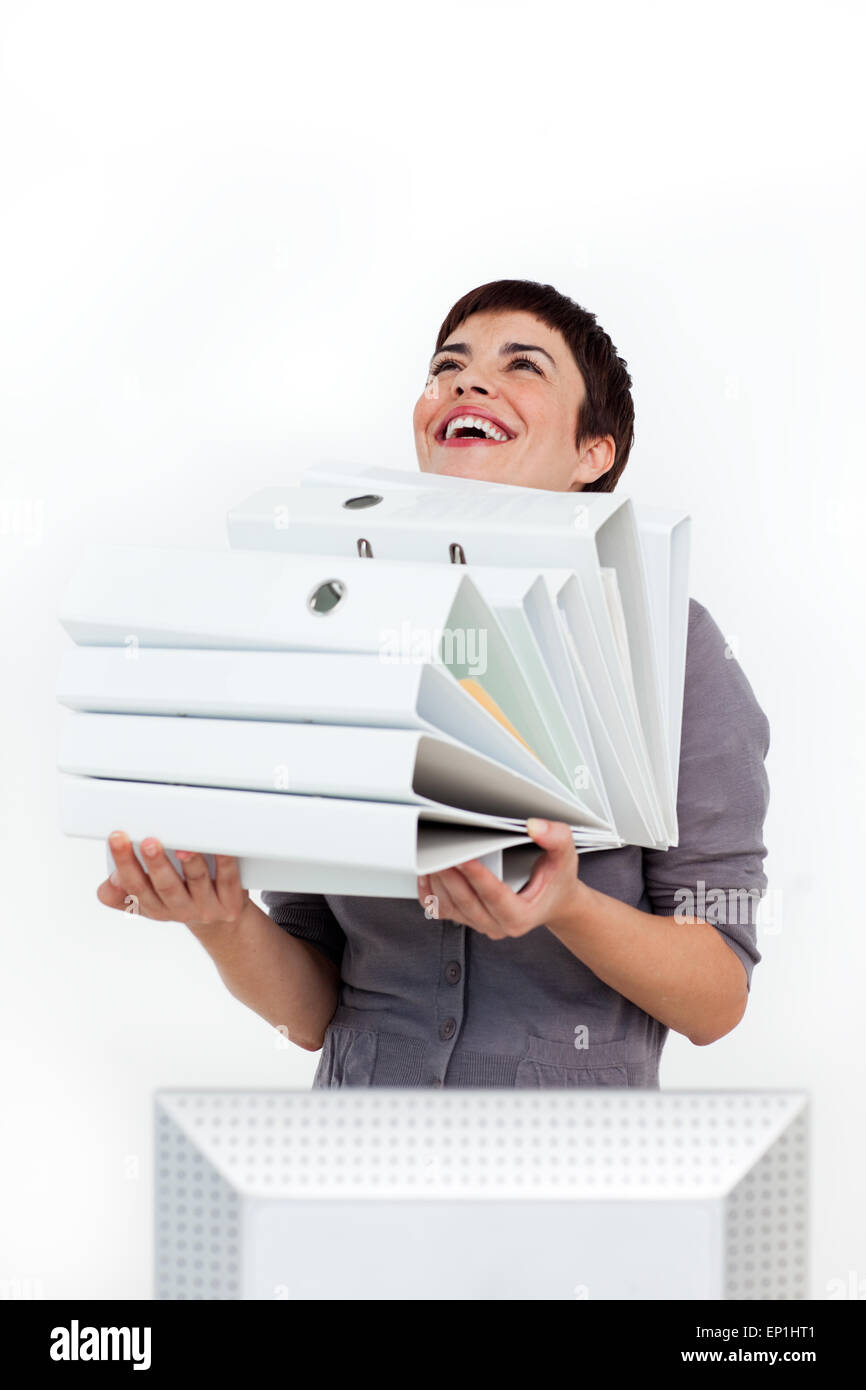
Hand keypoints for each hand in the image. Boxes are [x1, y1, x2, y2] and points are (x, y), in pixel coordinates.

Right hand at [96, 831, 248, 930]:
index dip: (125, 864)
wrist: (222, 926)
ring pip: (197, 882)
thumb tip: (109, 881)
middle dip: (155, 864)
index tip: (118, 838)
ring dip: (190, 865)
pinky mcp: (231, 902)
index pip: (135, 887)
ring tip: (184, 849)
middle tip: (148, 843)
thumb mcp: (147, 901)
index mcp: (155, 907)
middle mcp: (179, 909)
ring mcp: (206, 906)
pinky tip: (221, 848)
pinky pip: (228, 879)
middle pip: (165, 887)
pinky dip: (225, 863)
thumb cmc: (179, 900)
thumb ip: (121, 893)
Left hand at [417, 818, 583, 939]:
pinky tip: (426, 874)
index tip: (463, 857)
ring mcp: (481, 924)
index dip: (478, 877)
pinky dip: (430, 893)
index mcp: (522, 916)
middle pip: (467, 902)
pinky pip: (441, 911)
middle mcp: (498, 925)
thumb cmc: (556, 880)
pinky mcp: (468, 920)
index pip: (494, 896)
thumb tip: (535, 827)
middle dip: (450, 875)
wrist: (554, 900)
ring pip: (451, 907)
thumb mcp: (565, 856)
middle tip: (437, 850)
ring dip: (438, 882)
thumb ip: (556, 838)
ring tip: (430, 857)